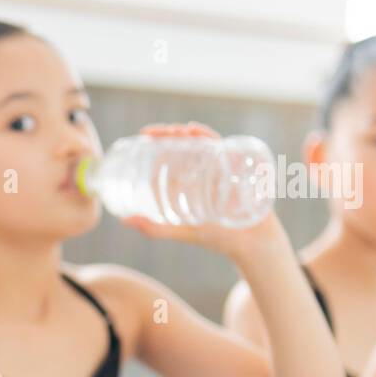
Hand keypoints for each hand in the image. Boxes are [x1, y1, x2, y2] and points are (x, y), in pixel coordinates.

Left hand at [120, 121, 286, 259]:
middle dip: (172, 134)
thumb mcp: (182, 231)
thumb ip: (155, 228)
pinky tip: (201, 137)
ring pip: (206, 143)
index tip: (144, 135)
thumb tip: (124, 220)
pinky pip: (228, 151)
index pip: (175, 151)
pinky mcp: (241, 172)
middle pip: (189, 143)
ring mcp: (225, 168)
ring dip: (192, 133)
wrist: (252, 245)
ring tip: (177, 131)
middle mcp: (209, 169)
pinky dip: (214, 142)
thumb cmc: (218, 238)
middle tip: (154, 133)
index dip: (160, 139)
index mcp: (194, 178)